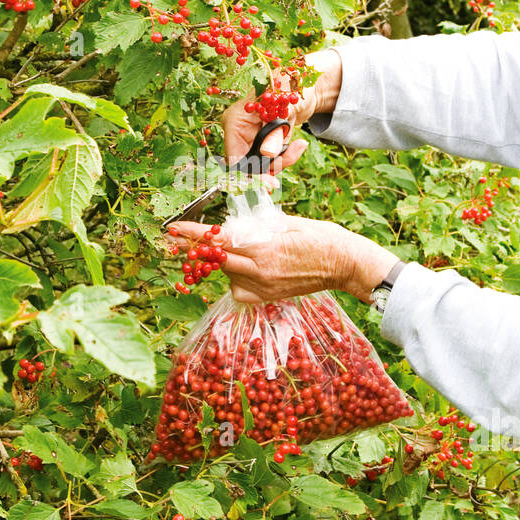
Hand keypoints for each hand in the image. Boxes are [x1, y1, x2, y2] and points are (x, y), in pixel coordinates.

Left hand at [167, 216, 398, 304]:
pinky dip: (234, 278)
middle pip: (216, 261)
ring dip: (219, 262)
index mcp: (264, 249)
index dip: (194, 235)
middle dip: (194, 249)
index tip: (174, 229)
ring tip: (219, 249)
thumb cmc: (321, 237)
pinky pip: (239, 290)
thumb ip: (257, 225)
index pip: (220, 241)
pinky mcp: (267, 297)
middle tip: (175, 239)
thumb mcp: (287, 222)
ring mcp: (263, 288)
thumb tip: (232, 225)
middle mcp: (260, 272)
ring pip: (227, 275)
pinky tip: (241, 267)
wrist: (344, 265)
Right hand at [219, 49, 342, 183]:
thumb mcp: (284, 108)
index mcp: (235, 121)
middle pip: (248, 166)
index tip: (269, 181)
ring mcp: (251, 139)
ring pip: (261, 166)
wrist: (307, 85)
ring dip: (281, 162)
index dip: (250, 173)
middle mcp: (239, 132)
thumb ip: (274, 132)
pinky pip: (271, 162)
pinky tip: (298, 145)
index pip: (233, 158)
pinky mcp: (264, 144)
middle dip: (270, 167)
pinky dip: (285, 158)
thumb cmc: (292, 86)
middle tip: (289, 160)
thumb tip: (267, 154)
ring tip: (298, 146)